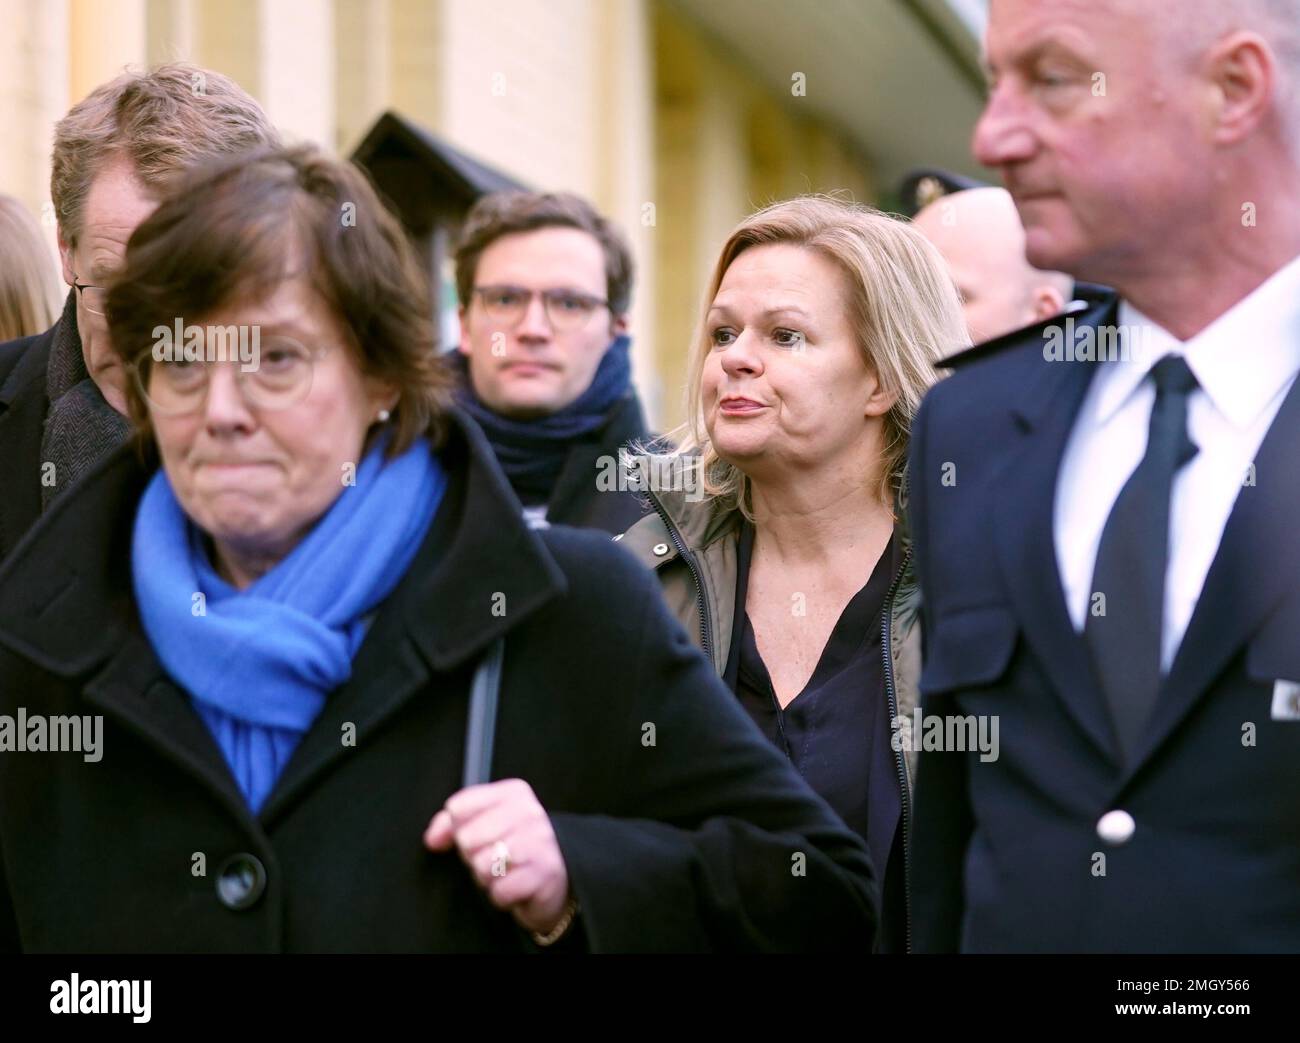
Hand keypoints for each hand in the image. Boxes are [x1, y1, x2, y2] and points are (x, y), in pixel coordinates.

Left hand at [423, 778, 571, 935]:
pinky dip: (502, 895)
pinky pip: (499, 891)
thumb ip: (451, 824)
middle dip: (473, 856)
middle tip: (494, 857)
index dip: (457, 829)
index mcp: (513, 792)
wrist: (558, 877)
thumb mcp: (485, 824)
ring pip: (481, 866)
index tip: (475, 836)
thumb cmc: (515, 847)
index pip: (459, 807)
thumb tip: (432, 839)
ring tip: (505, 872)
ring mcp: (539, 842)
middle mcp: (529, 812)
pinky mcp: (544, 873)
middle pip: (466, 839)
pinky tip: (516, 886)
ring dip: (487, 878)